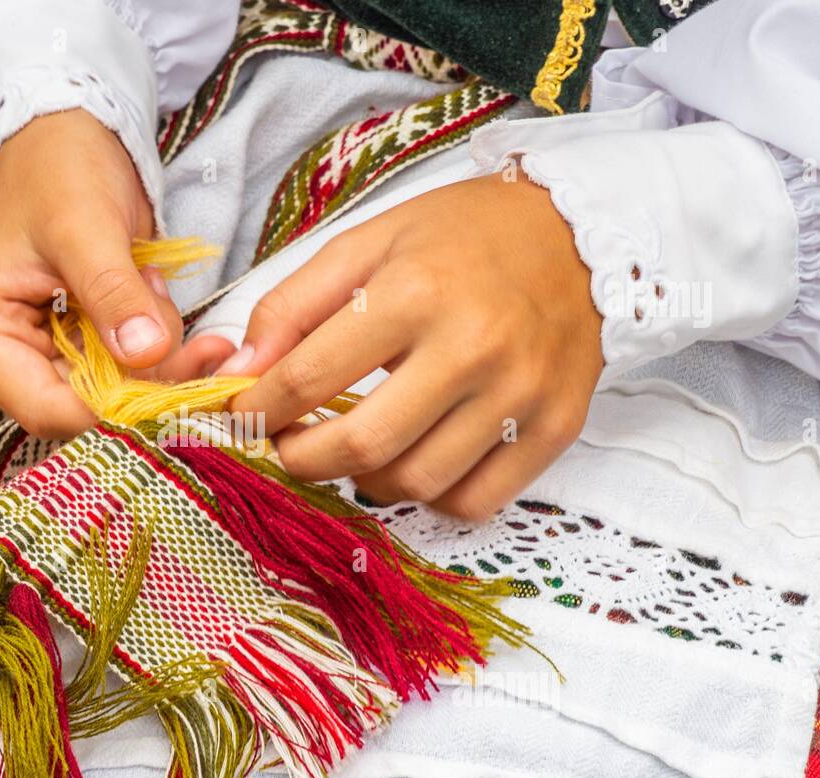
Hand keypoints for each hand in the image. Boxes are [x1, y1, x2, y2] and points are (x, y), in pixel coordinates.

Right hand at [0, 109, 233, 437]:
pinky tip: (156, 296)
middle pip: (79, 405)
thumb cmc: (57, 169)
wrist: (61, 137)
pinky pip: (116, 370)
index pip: (44, 408)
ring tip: (158, 287)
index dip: (111, 408)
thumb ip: (113, 292)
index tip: (176, 382)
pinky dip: (149, 345)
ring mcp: (30, 353)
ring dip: (153, 358)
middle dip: (144, 379)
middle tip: (204, 346)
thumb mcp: (87, 226)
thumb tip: (146, 354)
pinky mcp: (63, 346)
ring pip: (106, 392)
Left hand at [226, 170, 602, 519]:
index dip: (259, 409)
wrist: (580, 234)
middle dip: (303, 459)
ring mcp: (520, 395)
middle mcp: (474, 347)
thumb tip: (239, 372)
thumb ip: (293, 306)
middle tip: (289, 446)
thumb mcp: (367, 242)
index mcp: (416, 291)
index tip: (245, 417)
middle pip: (362, 446)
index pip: (310, 378)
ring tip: (357, 446)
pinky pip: (474, 501)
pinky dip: (431, 495)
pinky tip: (419, 457)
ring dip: (365, 479)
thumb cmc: (463, 237)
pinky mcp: (555, 428)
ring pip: (416, 483)